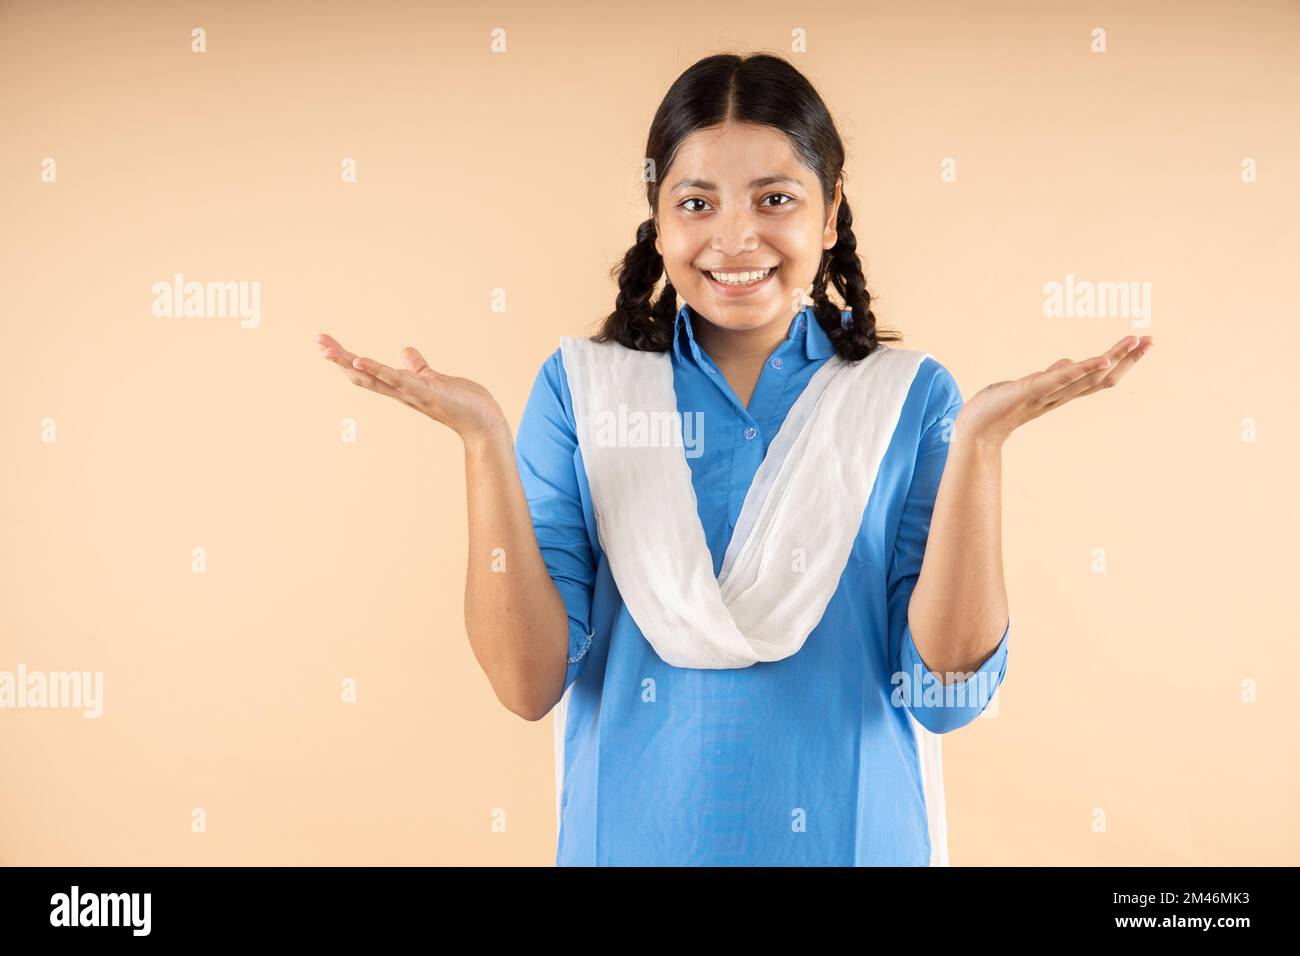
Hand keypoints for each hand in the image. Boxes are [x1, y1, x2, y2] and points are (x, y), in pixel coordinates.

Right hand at [315, 333, 507, 441]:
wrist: (484, 423)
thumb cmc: (462, 403)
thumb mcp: (435, 380)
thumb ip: (418, 367)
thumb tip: (405, 351)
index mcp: (402, 388)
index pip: (368, 372)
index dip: (347, 359)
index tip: (326, 343)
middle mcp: (402, 393)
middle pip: (363, 375)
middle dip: (340, 359)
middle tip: (318, 341)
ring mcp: (413, 394)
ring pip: (376, 378)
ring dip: (352, 363)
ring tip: (331, 350)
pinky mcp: (429, 394)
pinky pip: (400, 381)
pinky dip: (380, 371)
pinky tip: (362, 361)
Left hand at [955, 335, 1153, 446]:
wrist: (974, 429)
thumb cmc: (999, 407)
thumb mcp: (1029, 386)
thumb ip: (1051, 376)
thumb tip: (1070, 361)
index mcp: (1060, 393)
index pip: (1097, 377)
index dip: (1119, 362)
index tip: (1139, 343)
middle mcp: (1059, 396)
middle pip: (1101, 378)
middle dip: (1127, 360)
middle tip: (1151, 340)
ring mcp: (1048, 394)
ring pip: (1088, 377)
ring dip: (1113, 358)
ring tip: (1135, 342)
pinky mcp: (1032, 390)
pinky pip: (1061, 379)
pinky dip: (1082, 370)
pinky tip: (1101, 360)